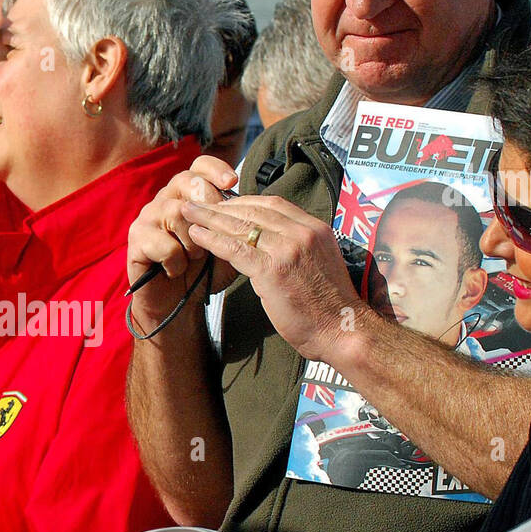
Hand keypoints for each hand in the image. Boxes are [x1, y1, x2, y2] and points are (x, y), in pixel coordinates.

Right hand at [125, 156, 239, 330]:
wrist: (178, 302)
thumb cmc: (204, 271)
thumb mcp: (228, 246)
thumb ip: (236, 226)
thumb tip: (254, 207)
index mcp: (188, 194)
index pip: (200, 166)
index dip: (215, 170)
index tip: (232, 183)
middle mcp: (166, 199)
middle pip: (187, 181)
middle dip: (208, 207)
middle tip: (216, 233)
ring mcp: (148, 217)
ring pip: (176, 212)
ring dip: (193, 241)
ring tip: (195, 258)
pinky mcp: (136, 240)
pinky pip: (163, 243)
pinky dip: (176, 261)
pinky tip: (176, 270)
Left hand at [180, 194, 371, 363]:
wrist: (343, 330)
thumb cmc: (329, 308)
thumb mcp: (319, 264)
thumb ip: (297, 249)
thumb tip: (270, 246)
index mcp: (315, 229)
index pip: (274, 204)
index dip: (244, 201)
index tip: (224, 203)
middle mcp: (303, 232)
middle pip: (254, 210)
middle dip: (222, 205)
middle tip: (197, 201)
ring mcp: (289, 248)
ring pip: (241, 226)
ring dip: (210, 217)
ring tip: (188, 212)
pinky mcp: (274, 269)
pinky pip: (236, 248)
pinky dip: (213, 240)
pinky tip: (196, 235)